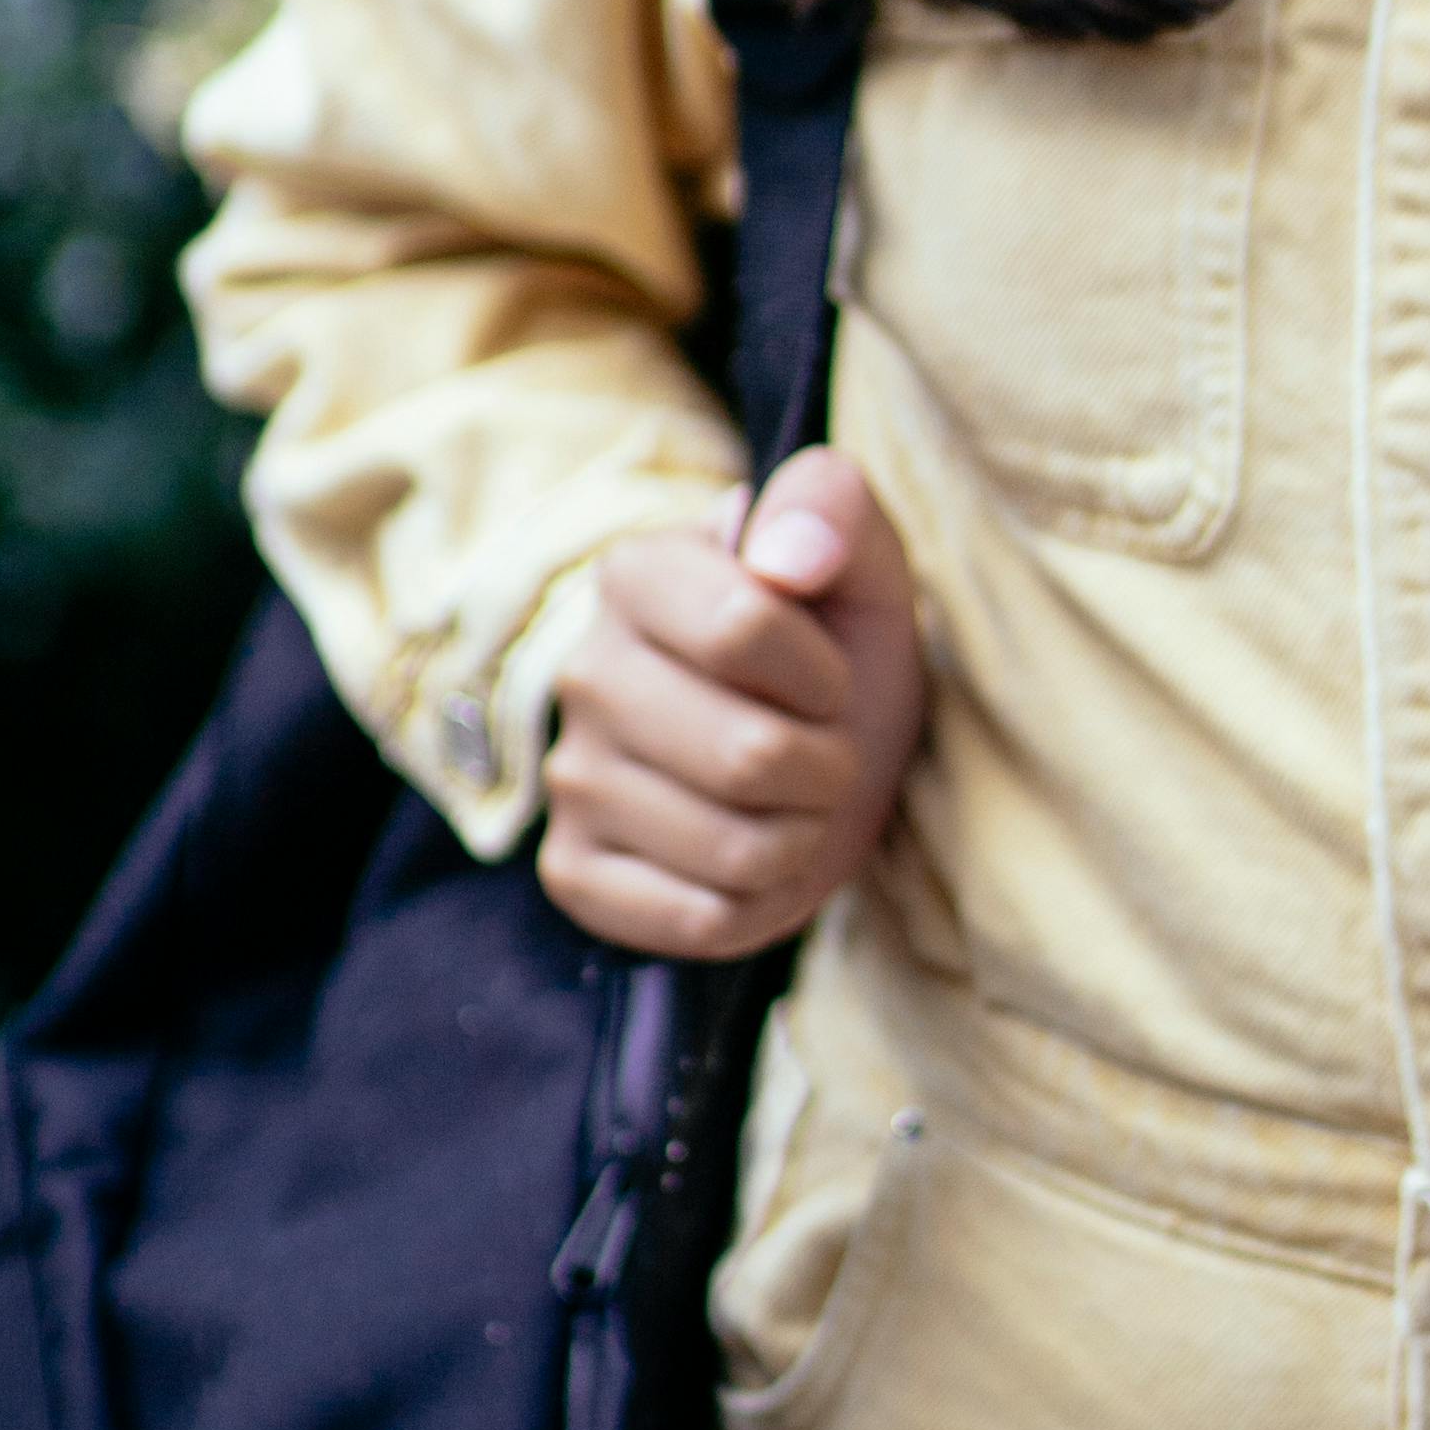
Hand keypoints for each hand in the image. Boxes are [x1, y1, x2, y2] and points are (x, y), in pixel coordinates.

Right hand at [539, 448, 923, 960]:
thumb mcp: (861, 563)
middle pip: (749, 754)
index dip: (823, 672)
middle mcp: (582, 673)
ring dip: (800, 835)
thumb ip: (830, 510)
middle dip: (825, 766)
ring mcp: (569, 778)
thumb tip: (788, 557)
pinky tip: (749, 857)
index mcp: (637, 574)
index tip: (828, 675)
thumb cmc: (834, 648)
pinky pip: (700, 918)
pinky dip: (759, 902)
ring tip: (787, 799)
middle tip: (818, 748)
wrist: (809, 748)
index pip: (746, 627)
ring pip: (735, 846)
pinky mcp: (574, 872)